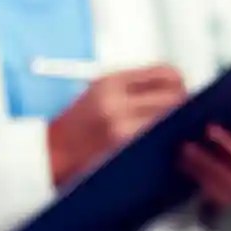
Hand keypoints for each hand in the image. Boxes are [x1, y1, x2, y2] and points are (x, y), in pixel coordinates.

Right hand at [47, 66, 186, 186]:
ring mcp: (120, 128)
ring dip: (178, 126)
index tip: (179, 93)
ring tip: (174, 132)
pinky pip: (159, 142)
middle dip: (184, 106)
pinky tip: (164, 146)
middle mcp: (116, 102)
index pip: (166, 73)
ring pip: (171, 120)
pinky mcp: (123, 151)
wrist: (46, 157)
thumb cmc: (75, 127)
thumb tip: (179, 87)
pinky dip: (166, 142)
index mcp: (110, 82)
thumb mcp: (98, 93)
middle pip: (176, 96)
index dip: (179, 83)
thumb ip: (135, 87)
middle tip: (184, 117)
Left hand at [179, 107, 230, 207]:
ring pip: (225, 177)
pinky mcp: (223, 200)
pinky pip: (210, 188)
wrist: (228, 184)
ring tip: (186, 145)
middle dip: (229, 144)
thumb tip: (223, 102)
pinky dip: (196, 172)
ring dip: (206, 161)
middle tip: (209, 127)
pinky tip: (182, 160)